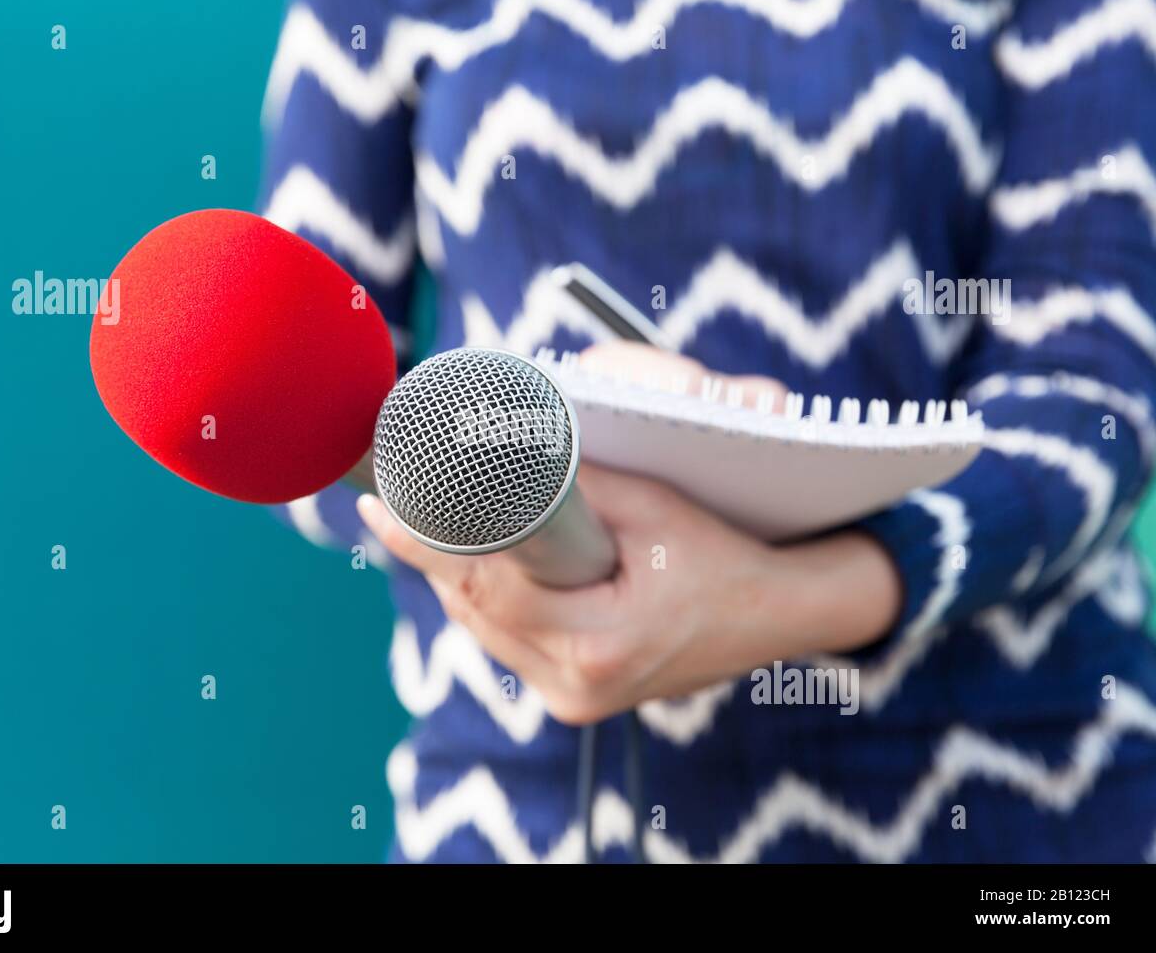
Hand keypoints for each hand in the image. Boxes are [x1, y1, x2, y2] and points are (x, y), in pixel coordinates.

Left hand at [357, 341, 901, 723]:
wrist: (774, 615)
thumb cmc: (722, 554)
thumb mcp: (652, 507)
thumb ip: (572, 489)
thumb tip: (498, 455)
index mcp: (601, 644)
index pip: (488, 583)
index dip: (429, 539)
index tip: (382, 506)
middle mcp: (578, 685)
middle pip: (474, 607)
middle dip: (432, 551)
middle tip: (385, 502)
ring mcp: (573, 699)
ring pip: (483, 628)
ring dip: (454, 576)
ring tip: (415, 524)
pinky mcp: (571, 699)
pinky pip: (506, 642)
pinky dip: (487, 602)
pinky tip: (471, 563)